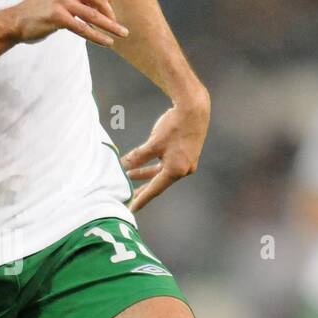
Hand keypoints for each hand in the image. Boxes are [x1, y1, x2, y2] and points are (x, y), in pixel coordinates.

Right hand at [9, 0, 128, 46]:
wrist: (16, 21)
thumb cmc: (40, 9)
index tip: (108, 13)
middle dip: (110, 13)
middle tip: (117, 27)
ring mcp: (62, 0)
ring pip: (94, 14)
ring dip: (110, 25)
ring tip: (122, 34)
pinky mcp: (58, 16)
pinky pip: (83, 28)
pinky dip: (97, 36)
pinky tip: (107, 43)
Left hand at [121, 95, 209, 212]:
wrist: (194, 108)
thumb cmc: (174, 125)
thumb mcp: (152, 143)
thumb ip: (137, 157)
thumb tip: (123, 166)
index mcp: (176, 170)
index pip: (155, 189)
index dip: (141, 199)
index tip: (131, 209)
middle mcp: (184, 170)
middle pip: (159, 183)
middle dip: (142, 189)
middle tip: (128, 197)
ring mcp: (187, 162)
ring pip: (162, 172)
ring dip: (146, 173)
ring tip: (130, 175)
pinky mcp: (187, 153)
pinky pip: (167, 164)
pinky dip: (154, 165)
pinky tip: (143, 163)